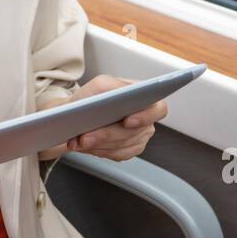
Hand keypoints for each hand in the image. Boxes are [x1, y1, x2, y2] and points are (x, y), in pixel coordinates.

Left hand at [39, 74, 165, 162]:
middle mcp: (146, 118)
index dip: (146, 117)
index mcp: (144, 98)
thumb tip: (122, 95)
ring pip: (122, 145)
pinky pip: (117, 154)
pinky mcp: (128, 150)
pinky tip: (86, 146)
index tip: (127, 121)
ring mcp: (139, 136)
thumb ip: (112, 85)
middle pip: (134, 132)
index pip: (159, 109)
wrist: (78, 113)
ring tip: (79, 141)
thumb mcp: (100, 83)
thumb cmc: (92, 97)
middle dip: (107, 134)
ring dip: (99, 144)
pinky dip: (99, 151)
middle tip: (86, 136)